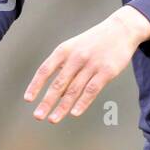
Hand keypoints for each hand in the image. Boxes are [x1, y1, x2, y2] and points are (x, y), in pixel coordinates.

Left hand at [24, 5, 149, 122]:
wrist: (121, 29)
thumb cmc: (94, 41)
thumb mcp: (74, 47)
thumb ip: (64, 67)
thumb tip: (56, 94)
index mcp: (64, 50)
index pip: (45, 70)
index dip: (35, 85)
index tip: (28, 99)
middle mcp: (76, 57)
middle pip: (58, 83)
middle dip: (47, 101)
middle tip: (38, 116)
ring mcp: (91, 65)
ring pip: (73, 90)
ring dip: (62, 107)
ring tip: (53, 119)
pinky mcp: (106, 71)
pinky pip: (92, 90)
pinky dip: (82, 102)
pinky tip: (74, 113)